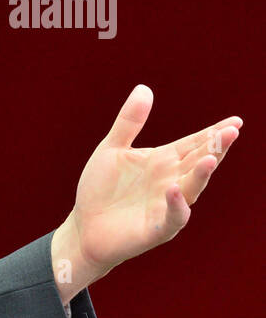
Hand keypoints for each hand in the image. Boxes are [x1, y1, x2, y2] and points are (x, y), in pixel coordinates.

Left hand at [52, 85, 241, 302]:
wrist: (83, 227)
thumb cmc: (100, 189)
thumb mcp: (111, 150)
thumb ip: (129, 122)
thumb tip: (144, 88)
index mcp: (163, 161)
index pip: (193, 143)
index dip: (213, 133)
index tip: (235, 121)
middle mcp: (171, 181)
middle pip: (198, 162)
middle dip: (215, 148)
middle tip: (232, 131)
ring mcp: (166, 206)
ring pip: (191, 189)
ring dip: (201, 175)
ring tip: (208, 158)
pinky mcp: (155, 229)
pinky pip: (171, 218)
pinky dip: (175, 206)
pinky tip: (174, 190)